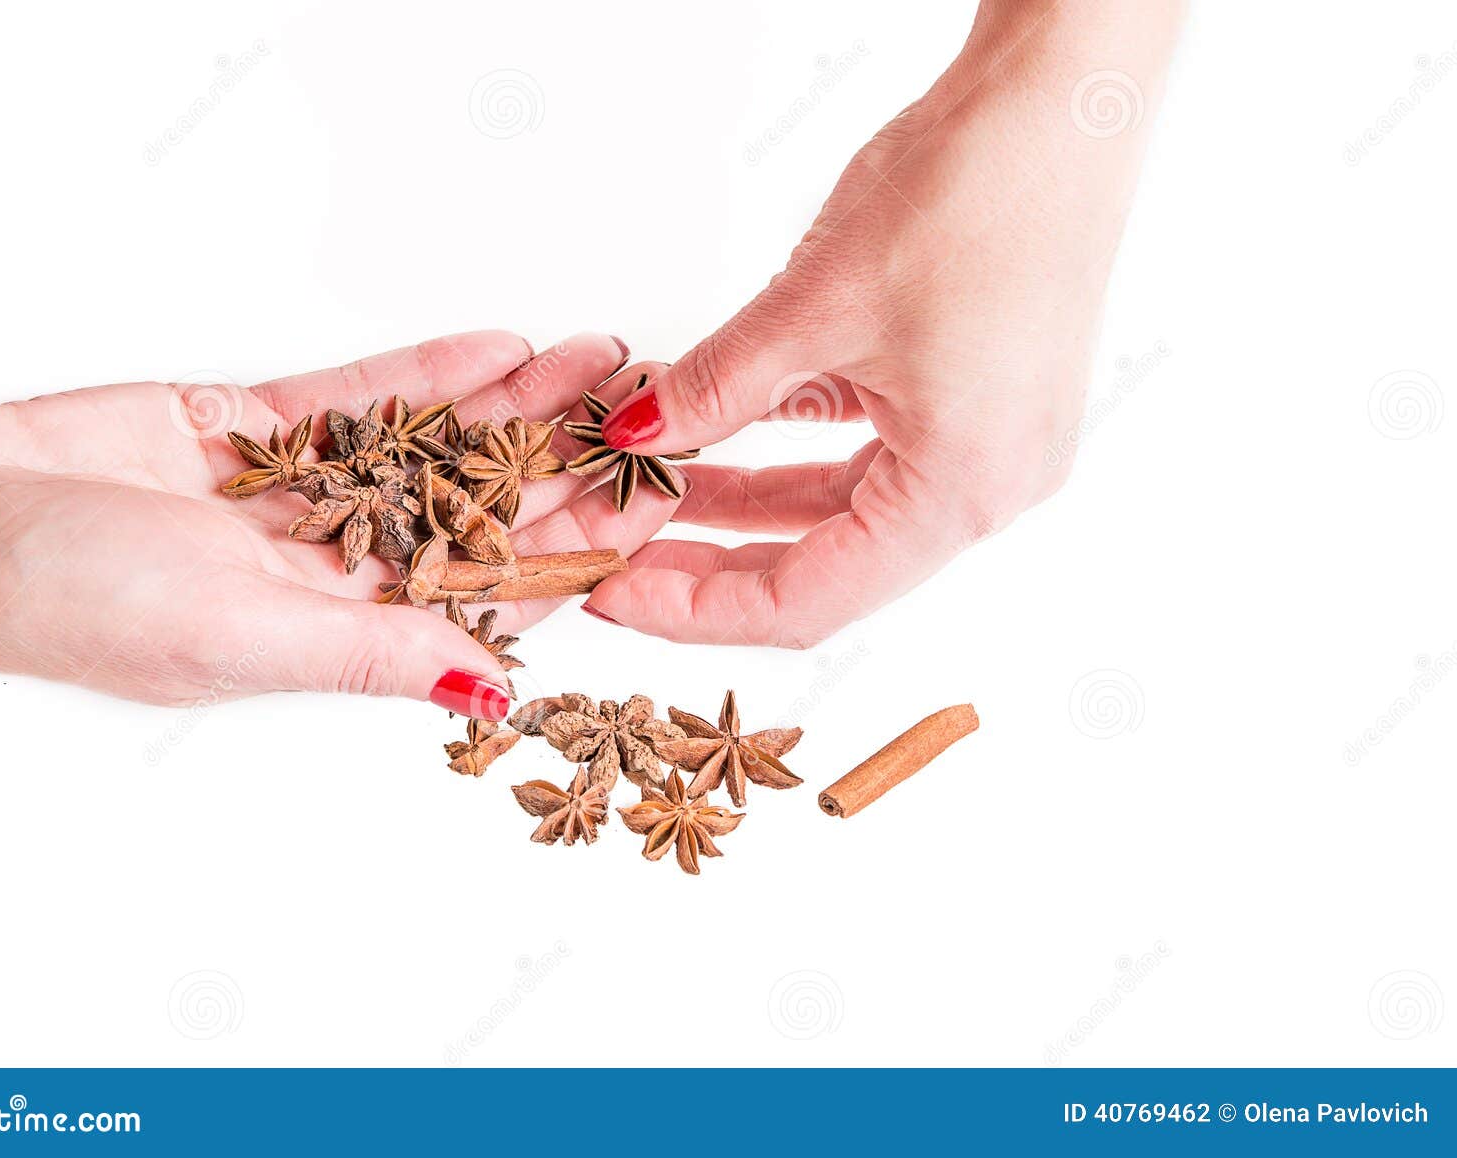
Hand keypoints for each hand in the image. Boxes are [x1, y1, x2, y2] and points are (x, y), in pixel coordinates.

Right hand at [0, 331, 676, 715]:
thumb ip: (376, 657)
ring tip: (600, 359)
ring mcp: (300, 491)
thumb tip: (492, 697)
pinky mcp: (256, 426)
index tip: (649, 509)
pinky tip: (502, 346)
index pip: (485, 589)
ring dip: (517, 404)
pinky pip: (361, 396)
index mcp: (342, 632)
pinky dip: (430, 372)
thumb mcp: (243, 639)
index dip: (572, 549)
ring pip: (435, 445)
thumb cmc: (80, 602)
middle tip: (652, 413)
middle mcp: (333, 564)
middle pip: (478, 507)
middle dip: (565, 461)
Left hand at [583, 1, 1181, 646]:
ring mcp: (991, 445)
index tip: (614, 595)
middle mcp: (989, 487)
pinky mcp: (978, 399)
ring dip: (744, 503)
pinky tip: (717, 442)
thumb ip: (716, 386)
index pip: (807, 601)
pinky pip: (868, 451)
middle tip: (618, 556)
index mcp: (963, 492)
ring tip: (649, 494)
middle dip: (712, 561)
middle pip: (825, 566)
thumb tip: (634, 435)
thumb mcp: (813, 306)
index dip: (699, 610)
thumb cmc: (973, 192)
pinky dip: (790, 452)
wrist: (1066, 95)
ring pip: (841, 506)